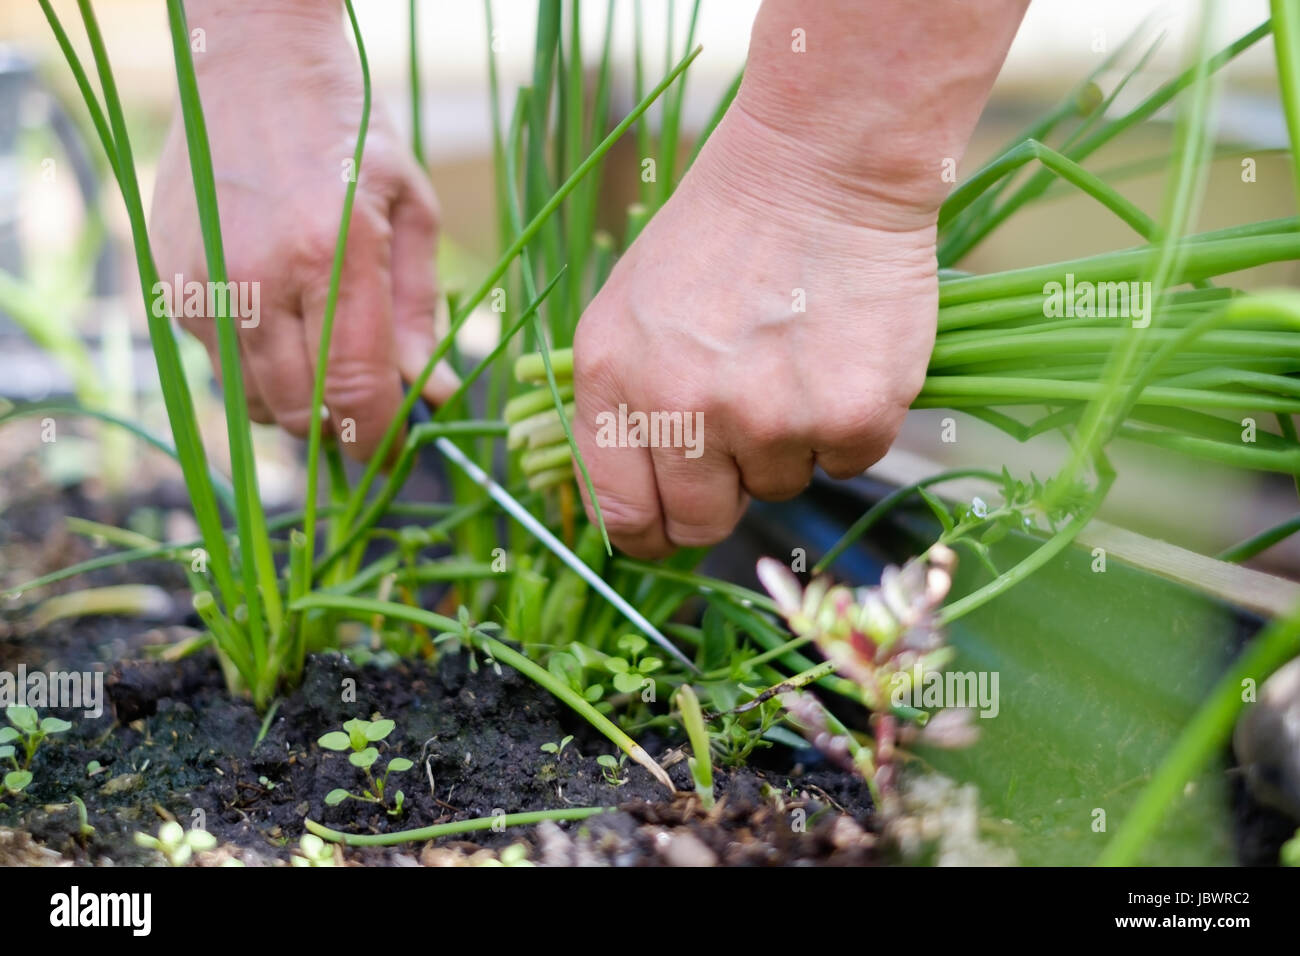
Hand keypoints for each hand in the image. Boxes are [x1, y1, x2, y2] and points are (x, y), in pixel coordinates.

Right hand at [150, 1, 455, 460]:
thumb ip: (419, 313)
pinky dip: (256, 367)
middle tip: (369, 405)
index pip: (356, 395)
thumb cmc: (348, 132)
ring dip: (296, 404)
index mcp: (332, 255)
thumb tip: (435, 397)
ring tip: (326, 355)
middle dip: (341, 428)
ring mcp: (205, 284)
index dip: (381, 438)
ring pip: (254, 403)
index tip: (399, 446)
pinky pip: (218, 366)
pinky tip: (281, 316)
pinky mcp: (171, 284)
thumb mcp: (409, 210)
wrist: (251, 64)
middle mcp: (258, 278)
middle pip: (300, 414)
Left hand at [572, 105, 939, 558]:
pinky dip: (848, 424)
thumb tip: (633, 506)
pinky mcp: (849, 416)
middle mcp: (682, 407)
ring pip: (779, 486)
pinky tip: (838, 355)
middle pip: (701, 521)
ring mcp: (768, 417)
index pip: (623, 513)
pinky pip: (846, 463)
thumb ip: (621, 407)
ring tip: (794, 357)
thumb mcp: (629, 312)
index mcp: (614, 380)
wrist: (821, 167)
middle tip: (745, 441)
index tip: (670, 532)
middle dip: (723, 497)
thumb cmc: (721, 236)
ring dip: (788, 442)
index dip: (650, 533)